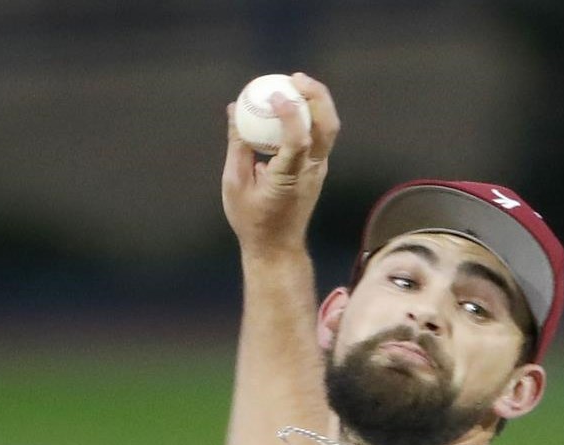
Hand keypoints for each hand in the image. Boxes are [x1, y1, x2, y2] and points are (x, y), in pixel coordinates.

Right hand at [221, 72, 340, 255]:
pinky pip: (319, 134)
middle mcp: (311, 171)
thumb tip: (234, 110)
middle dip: (317, 97)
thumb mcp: (235, 183)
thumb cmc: (252, 220)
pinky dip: (310, 113)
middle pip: (327, 127)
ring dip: (318, 101)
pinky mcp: (318, 167)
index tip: (275, 95)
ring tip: (296, 82)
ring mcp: (319, 169)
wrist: (277, 247)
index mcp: (289, 178)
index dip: (290, 115)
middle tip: (295, 78)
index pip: (299, 142)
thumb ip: (238, 145)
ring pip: (329, 129)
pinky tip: (294, 100)